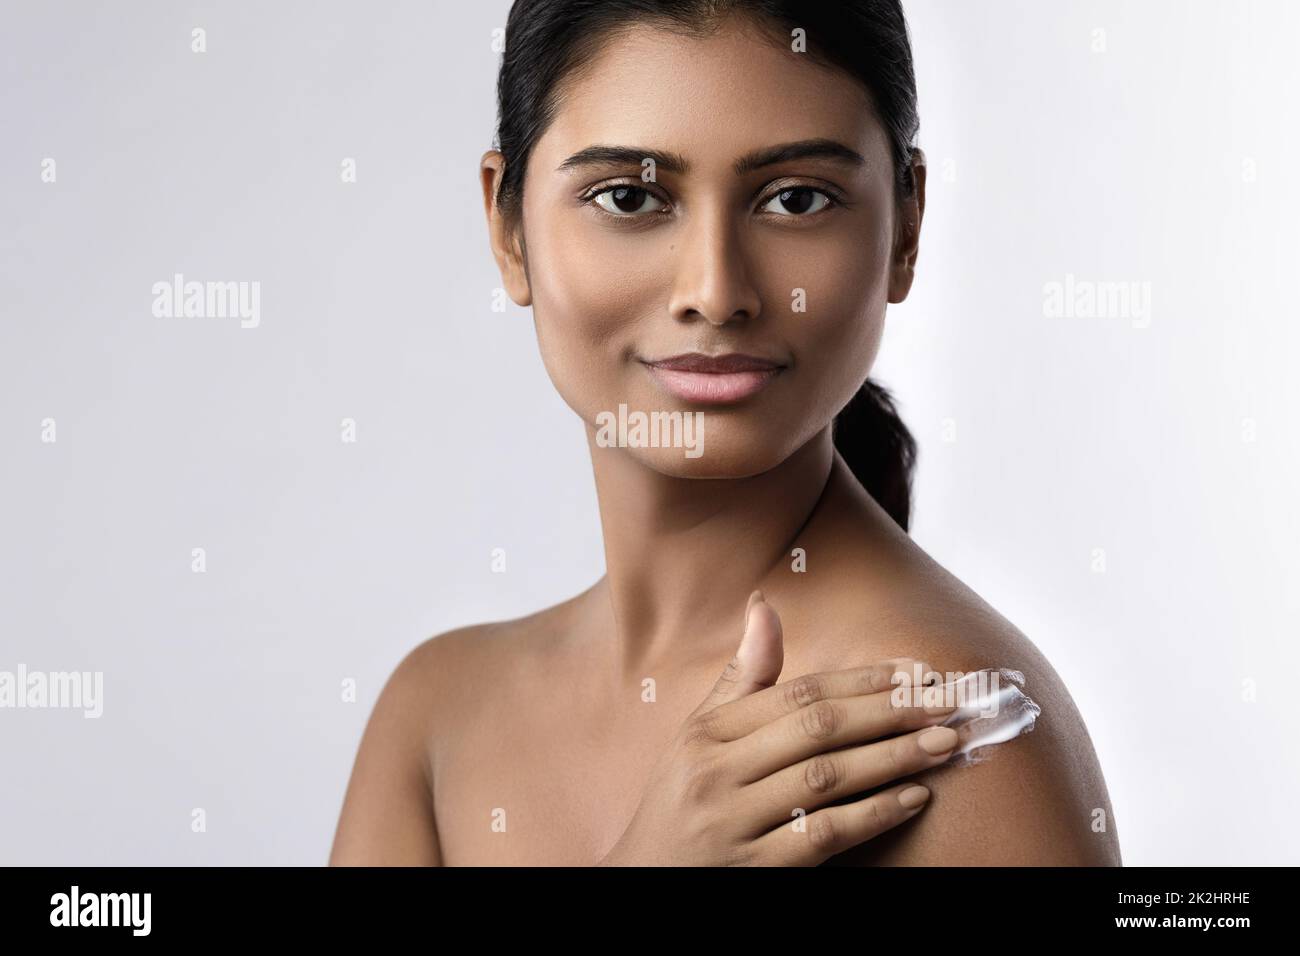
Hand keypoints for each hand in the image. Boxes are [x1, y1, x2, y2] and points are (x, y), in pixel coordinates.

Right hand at [598, 590, 957, 865]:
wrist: (637, 884)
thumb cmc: (679, 804)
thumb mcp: (697, 739)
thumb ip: (741, 679)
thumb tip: (765, 605)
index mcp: (707, 734)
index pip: (796, 693)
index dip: (861, 679)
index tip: (914, 669)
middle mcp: (717, 773)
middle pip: (817, 728)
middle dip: (889, 710)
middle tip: (946, 700)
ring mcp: (733, 824)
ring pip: (826, 778)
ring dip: (893, 757)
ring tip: (943, 742)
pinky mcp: (754, 872)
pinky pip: (823, 836)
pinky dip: (873, 814)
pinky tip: (913, 798)